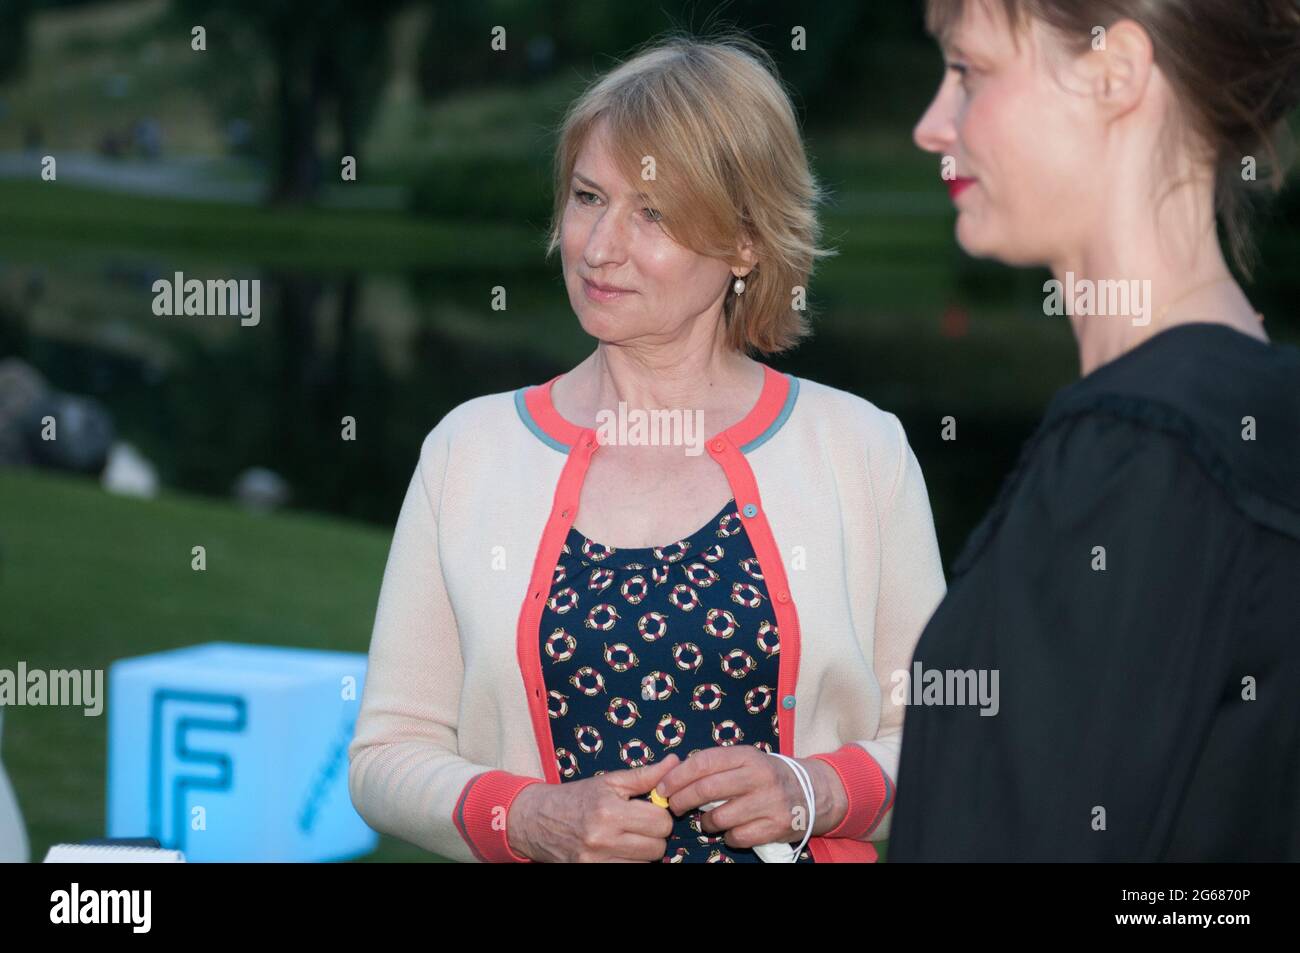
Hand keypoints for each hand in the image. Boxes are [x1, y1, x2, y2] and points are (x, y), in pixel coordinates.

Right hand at [506, 754, 679, 861]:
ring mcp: (596, 862)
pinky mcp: (590, 873)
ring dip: (642, 852)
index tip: (649, 811)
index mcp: (609, 811)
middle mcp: (602, 839)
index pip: (661, 822)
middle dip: (654, 836)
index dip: (660, 815)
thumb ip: (644, 775)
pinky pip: (627, 873)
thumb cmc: (575, 797)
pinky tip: (619, 851)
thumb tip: (675, 763)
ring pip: (645, 864)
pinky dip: (629, 863)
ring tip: (628, 838)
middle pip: (658, 848)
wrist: (536, 821)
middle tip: (639, 826)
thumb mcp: (608, 781)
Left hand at [654, 747, 848, 848]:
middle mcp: (758, 776)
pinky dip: (728, 836)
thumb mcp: (745, 759)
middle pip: (706, 790)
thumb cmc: (767, 775)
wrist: (812, 792)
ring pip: (718, 817)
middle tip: (672, 806)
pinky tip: (731, 829)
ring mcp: (769, 802)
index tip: (662, 787)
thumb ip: (715, 764)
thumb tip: (673, 774)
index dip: (677, 776)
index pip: (703, 763)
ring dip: (705, 822)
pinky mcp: (776, 827)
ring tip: (707, 819)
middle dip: (681, 800)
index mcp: (747, 755)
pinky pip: (736, 837)